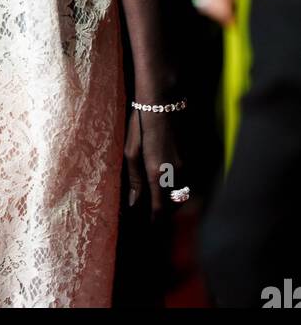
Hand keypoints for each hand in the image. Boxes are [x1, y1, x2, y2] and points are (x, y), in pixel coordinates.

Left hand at [124, 103, 186, 219]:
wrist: (165, 99)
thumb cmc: (142, 123)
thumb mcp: (132, 150)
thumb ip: (134, 178)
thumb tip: (133, 202)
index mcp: (158, 174)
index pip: (160, 208)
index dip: (156, 219)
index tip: (151, 225)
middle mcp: (176, 173)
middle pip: (174, 204)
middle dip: (165, 211)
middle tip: (153, 212)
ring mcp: (187, 165)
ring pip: (182, 193)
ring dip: (173, 199)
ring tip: (160, 197)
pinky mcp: (192, 157)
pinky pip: (188, 180)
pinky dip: (179, 186)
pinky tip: (169, 180)